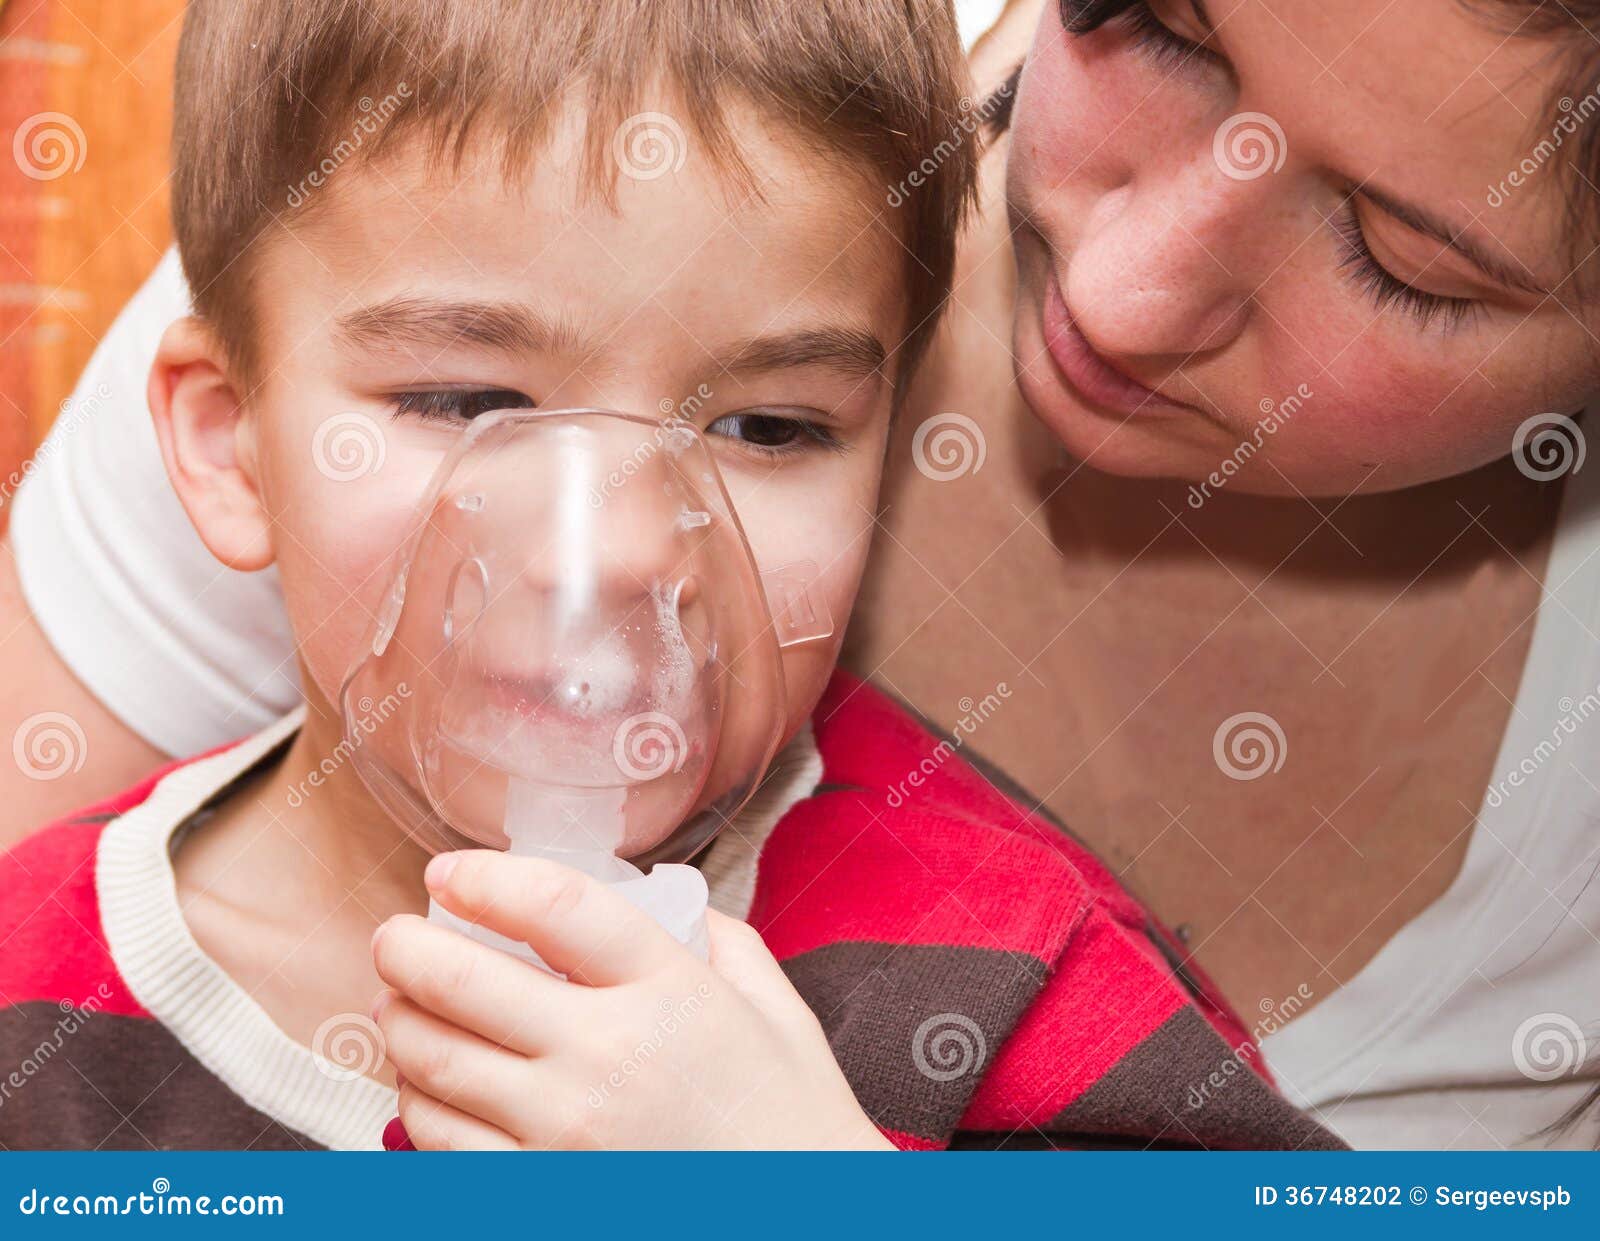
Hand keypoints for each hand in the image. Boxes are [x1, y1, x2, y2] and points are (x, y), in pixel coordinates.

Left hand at [369, 850, 893, 1149]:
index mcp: (670, 991)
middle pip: (460, 982)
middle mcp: (606, 1057)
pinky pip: (441, 1145)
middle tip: (392, 937)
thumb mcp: (776, 1008)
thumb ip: (717, 939)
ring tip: (399, 1006)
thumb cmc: (794, 1120)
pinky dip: (418, 1107)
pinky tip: (427, 1087)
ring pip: (433, 1063)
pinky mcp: (539, 1194)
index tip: (448, 873)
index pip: (552, 906)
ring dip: (400, 1023)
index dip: (482, 878)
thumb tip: (658, 898)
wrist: (806, 1226)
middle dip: (404, 948)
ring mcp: (564, 1135)